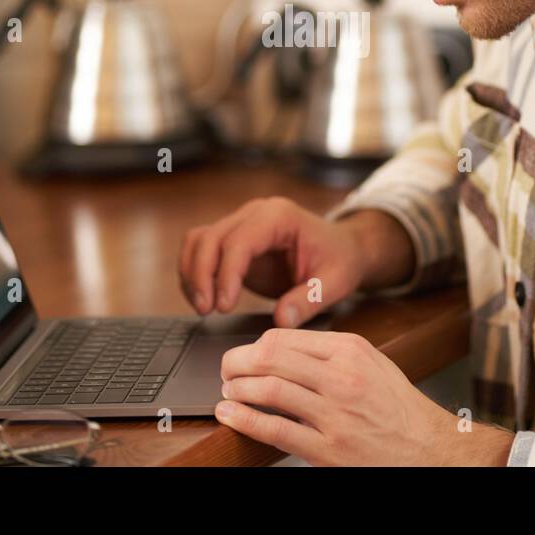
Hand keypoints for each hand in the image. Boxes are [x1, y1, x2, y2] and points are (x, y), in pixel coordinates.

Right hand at [179, 197, 365, 327]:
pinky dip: (194, 273)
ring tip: (202, 308)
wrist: (341, 248)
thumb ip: (309, 300)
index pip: (240, 240)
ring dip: (193, 274)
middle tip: (206, 311)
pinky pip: (201, 249)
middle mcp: (255, 214)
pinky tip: (203, 299)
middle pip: (211, 237)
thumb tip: (281, 320)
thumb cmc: (340, 259)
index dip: (227, 273)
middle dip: (202, 276)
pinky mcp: (232, 240)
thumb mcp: (335, 282)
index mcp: (280, 217)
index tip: (224, 306)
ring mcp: (240, 224)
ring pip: (199, 240)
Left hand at [215, 328, 514, 465]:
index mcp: (350, 350)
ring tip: (226, 392)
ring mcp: (335, 414)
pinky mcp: (329, 449)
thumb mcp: (371, 363)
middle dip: (236, 363)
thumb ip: (331, 353)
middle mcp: (342, 377)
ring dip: (236, 389)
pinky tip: (230, 415)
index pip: (284, 337)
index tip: (243, 355)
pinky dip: (244, 420)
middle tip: (225, 371)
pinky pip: (275, 430)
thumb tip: (280, 349)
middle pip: (270, 358)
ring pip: (269, 390)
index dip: (253, 346)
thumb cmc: (399, 408)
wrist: (431, 449)